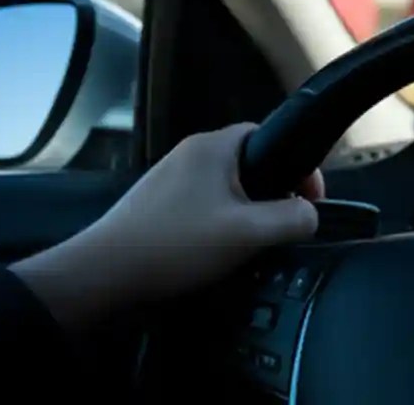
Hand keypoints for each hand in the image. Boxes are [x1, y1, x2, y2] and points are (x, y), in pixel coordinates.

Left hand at [11, 123, 321, 331]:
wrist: (103, 277)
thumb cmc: (176, 245)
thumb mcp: (249, 233)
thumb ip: (292, 219)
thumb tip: (310, 215)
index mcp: (212, 147)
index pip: (268, 136)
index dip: (297, 167)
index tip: (309, 202)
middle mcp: (189, 155)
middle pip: (249, 166)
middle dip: (271, 196)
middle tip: (281, 227)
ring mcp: (169, 181)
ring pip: (226, 191)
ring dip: (244, 216)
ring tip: (250, 246)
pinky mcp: (156, 208)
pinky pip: (202, 209)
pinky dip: (218, 228)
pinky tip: (217, 256)